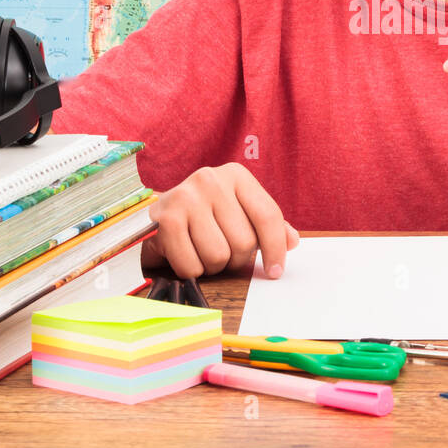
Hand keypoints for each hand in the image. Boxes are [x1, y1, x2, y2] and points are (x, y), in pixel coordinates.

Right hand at [142, 163, 299, 278]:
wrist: (154, 213)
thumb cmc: (205, 214)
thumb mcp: (239, 211)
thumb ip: (268, 225)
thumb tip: (292, 242)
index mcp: (236, 175)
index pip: (268, 216)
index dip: (275, 250)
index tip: (275, 272)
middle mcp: (211, 180)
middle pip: (244, 243)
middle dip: (236, 260)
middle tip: (223, 254)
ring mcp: (186, 197)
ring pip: (218, 256)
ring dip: (213, 267)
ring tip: (202, 252)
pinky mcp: (165, 219)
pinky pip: (191, 265)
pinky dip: (192, 271)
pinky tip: (186, 256)